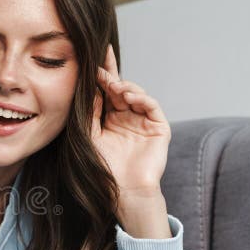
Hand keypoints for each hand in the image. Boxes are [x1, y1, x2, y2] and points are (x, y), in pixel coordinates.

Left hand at [92, 44, 170, 195]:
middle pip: (121, 88)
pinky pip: (151, 106)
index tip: (93, 60)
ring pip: (136, 94)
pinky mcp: (158, 127)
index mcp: (111, 118)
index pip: (106, 92)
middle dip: (112, 74)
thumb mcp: (91, 137)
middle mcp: (127, 116)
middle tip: (103, 60)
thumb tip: (90, 89)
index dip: (102, 75)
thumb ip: (91, 114)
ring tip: (115, 86)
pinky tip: (129, 96)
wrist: (123, 189)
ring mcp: (144, 120)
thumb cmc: (104, 167)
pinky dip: (142, 98)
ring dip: (126, 87)